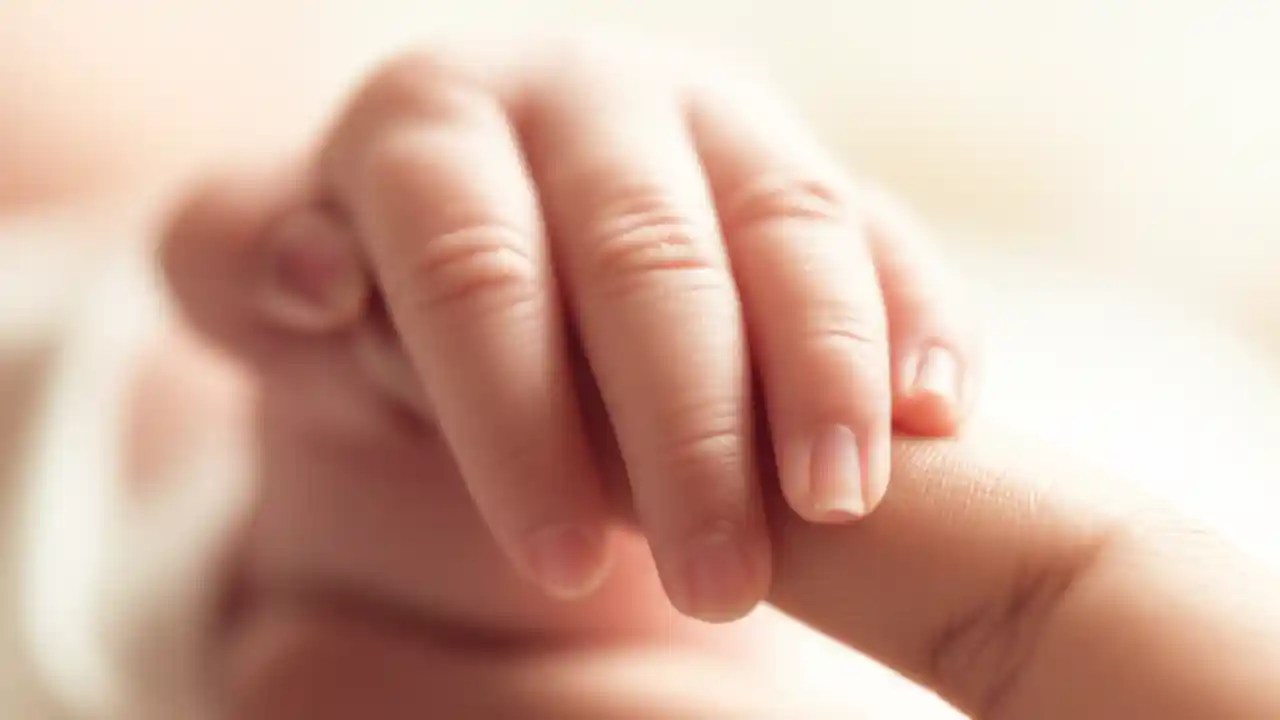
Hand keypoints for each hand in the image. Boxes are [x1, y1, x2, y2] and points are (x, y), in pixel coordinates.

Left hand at [163, 38, 977, 621]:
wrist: (493, 224)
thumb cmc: (368, 276)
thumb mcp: (263, 277)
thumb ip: (252, 270)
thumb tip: (317, 276)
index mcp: (434, 116)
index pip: (471, 263)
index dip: (513, 416)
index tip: (558, 563)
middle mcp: (582, 96)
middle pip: (645, 249)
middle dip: (684, 424)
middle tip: (713, 584)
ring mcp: (710, 120)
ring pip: (784, 220)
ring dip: (819, 367)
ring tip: (842, 501)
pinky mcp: (802, 167)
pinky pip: (877, 225)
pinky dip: (914, 315)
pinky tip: (940, 409)